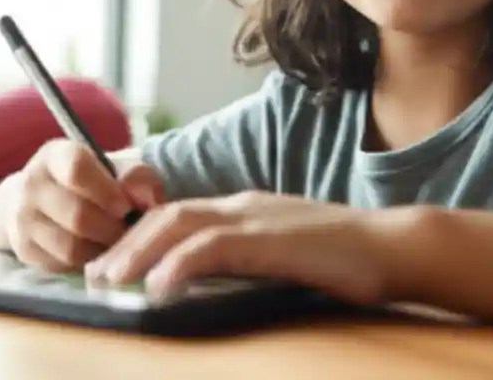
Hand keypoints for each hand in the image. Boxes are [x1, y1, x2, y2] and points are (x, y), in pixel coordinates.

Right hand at [0, 140, 166, 270]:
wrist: (38, 200)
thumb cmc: (89, 182)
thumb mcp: (114, 168)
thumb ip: (138, 177)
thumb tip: (149, 200)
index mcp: (55, 155)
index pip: (77, 171)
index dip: (107, 192)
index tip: (125, 207)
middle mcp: (31, 184)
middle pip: (77, 216)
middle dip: (110, 229)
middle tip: (125, 231)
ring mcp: (22, 218)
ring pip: (70, 246)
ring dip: (100, 249)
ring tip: (112, 242)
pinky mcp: (23, 248)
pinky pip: (62, 264)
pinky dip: (85, 262)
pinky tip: (94, 251)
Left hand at [84, 191, 392, 303]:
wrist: (396, 246)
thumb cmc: (348, 258)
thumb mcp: (287, 255)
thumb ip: (251, 260)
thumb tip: (213, 284)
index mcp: (245, 209)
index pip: (178, 214)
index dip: (140, 236)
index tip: (114, 263)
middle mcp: (243, 206)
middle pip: (167, 216)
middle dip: (126, 244)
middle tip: (96, 275)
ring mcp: (257, 218)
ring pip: (179, 225)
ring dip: (139, 252)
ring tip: (111, 280)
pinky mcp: (272, 240)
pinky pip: (214, 247)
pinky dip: (181, 264)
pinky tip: (159, 286)